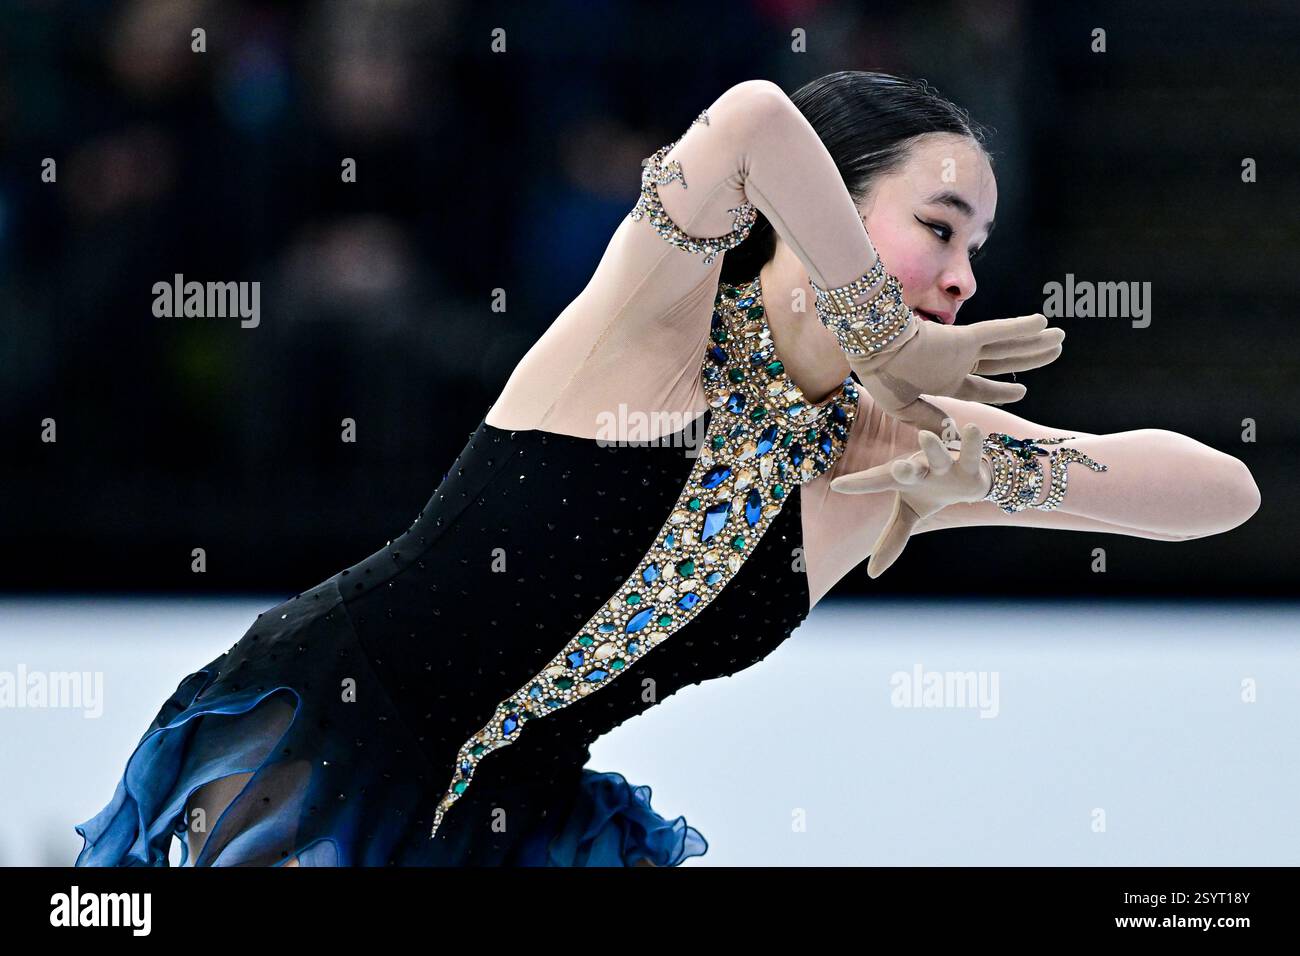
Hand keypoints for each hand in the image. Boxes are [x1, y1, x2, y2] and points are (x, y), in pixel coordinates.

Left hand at [829, 423, 991, 577]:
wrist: (968, 478)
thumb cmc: (931, 492)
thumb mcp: (910, 515)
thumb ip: (892, 540)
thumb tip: (872, 573)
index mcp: (902, 480)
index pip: (876, 482)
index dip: (858, 484)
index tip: (836, 485)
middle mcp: (920, 468)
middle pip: (907, 469)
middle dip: (901, 468)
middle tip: (895, 467)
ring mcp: (943, 464)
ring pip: (937, 455)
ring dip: (932, 448)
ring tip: (925, 436)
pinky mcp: (969, 465)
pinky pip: (970, 452)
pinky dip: (971, 443)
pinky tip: (971, 429)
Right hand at [850, 314, 1062, 432]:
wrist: (871, 350)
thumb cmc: (881, 376)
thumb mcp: (903, 407)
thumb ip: (928, 419)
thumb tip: (952, 431)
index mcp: (945, 380)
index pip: (981, 386)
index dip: (1002, 389)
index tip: (1022, 391)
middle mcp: (959, 363)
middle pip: (1003, 361)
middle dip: (1030, 359)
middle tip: (1056, 352)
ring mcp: (963, 350)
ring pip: (1008, 346)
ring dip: (1035, 342)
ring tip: (1061, 338)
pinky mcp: (964, 338)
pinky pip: (998, 331)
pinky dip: (1020, 328)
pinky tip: (1042, 322)